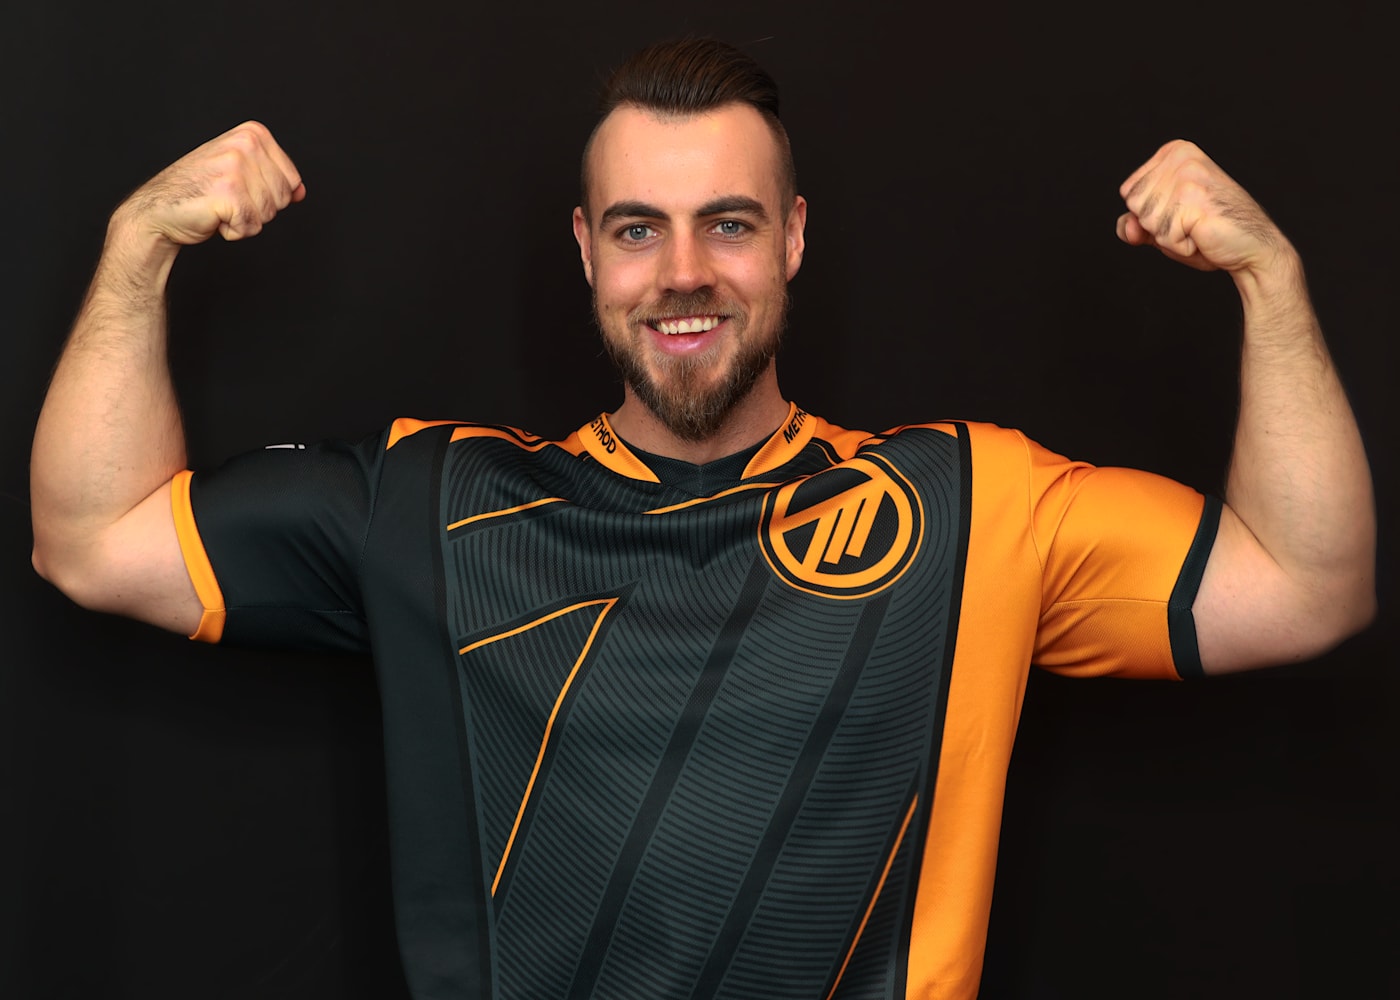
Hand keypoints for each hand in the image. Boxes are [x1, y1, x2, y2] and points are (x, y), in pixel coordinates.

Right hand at [116, 121, 304, 246]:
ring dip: (245, 220)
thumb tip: (301, 192)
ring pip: (269, 214)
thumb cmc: (199, 191)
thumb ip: (273, 179)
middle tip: (225, 198)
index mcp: (253, 133)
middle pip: (283, 198)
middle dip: (258, 208)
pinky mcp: (228, 193)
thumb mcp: (241, 174)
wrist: (158, 209)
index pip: (291, 180)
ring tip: (218, 205)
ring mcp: (236, 167)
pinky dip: (234, 231)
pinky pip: (252, 227)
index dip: (267, 195)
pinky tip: (213, 217)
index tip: (238, 187)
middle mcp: (245, 144)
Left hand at [1117, 140, 1288, 275]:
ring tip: (1198, 228)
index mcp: (1174, 152)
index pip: (1129, 192)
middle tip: (1192, 222)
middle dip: (1158, 226)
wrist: (1253, 247)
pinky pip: (1163, 237)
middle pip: (1134, 205)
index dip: (1150, 214)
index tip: (1182, 211)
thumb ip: (1135, 224)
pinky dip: (1181, 246)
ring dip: (1170, 237)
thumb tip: (1128, 227)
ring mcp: (1189, 176)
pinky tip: (1204, 235)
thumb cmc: (1208, 234)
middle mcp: (1181, 157)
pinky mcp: (1195, 199)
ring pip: (1146, 222)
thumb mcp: (1162, 226)